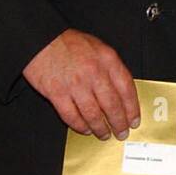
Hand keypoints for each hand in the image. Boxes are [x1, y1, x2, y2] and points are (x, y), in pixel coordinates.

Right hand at [23, 29, 139, 138]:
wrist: (41, 40)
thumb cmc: (71, 44)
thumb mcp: (99, 48)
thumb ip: (112, 68)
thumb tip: (123, 92)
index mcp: (108, 60)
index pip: (126, 89)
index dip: (132, 108)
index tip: (134, 120)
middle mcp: (94, 72)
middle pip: (112, 105)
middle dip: (119, 123)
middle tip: (122, 133)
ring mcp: (75, 84)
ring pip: (93, 114)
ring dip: (100, 128)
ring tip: (104, 134)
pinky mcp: (56, 93)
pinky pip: (71, 115)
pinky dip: (80, 125)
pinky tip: (85, 129)